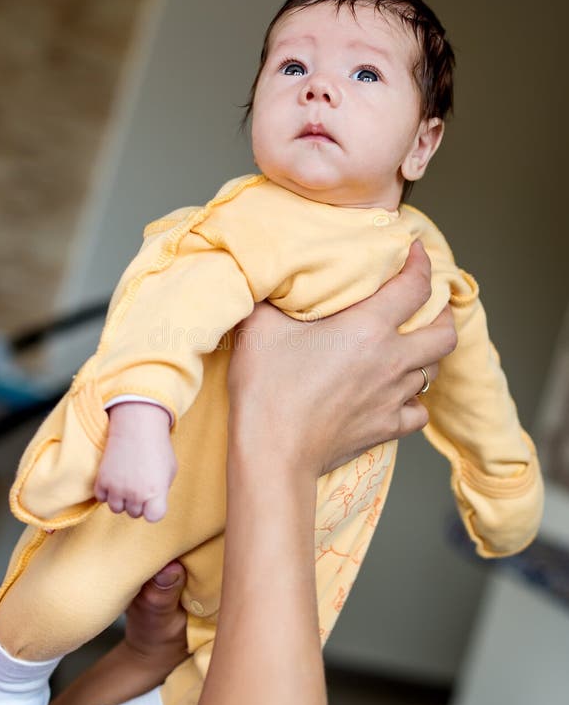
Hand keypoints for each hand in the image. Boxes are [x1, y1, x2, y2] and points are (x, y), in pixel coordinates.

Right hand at [94, 403, 176, 520]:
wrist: (136, 426)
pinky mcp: (102, 481)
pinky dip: (106, 491)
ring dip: (121, 498)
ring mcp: (117, 488)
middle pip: (135, 513)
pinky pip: (102, 498)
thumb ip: (163, 490)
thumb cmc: (157, 446)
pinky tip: (115, 477)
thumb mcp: (170, 469)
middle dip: (138, 501)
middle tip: (139, 482)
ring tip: (127, 480)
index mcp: (157, 492)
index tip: (153, 500)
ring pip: (117, 508)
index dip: (153, 510)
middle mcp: (137, 494)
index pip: (154, 517)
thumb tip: (152, 502)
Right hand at [228, 241, 456, 477]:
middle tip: (426, 305)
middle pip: (444, 333)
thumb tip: (272, 279)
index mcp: (368, 328)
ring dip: (426, 355)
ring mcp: (393, 397)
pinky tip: (397, 395)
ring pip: (433, 371)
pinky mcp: (387, 428)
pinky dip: (413, 400)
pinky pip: (418, 411)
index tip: (418, 251)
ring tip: (409, 346)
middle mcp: (392, 360)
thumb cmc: (267, 389)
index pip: (415, 286)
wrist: (273, 453)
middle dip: (442, 314)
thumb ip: (273, 297)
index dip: (423, 263)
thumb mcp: (261, 328)